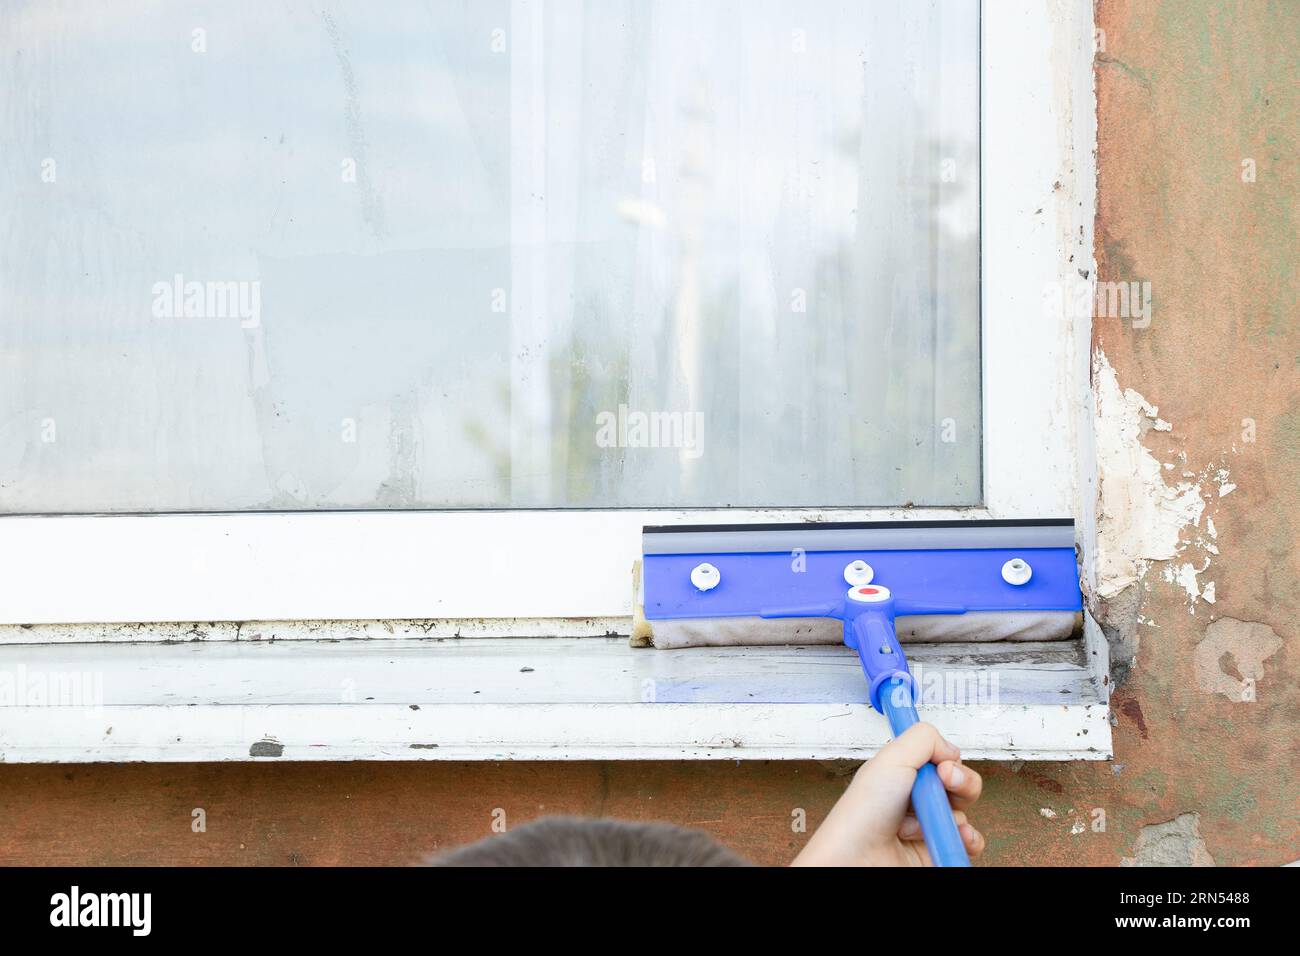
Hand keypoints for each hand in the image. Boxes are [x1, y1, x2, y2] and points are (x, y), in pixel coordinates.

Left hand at [791, 722, 984, 865]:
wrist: (859, 859)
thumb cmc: (863, 814)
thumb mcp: (891, 758)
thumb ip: (924, 739)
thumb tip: (951, 748)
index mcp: (902, 773)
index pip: (941, 760)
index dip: (948, 761)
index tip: (943, 767)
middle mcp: (915, 798)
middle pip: (959, 784)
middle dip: (960, 783)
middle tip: (945, 786)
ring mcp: (927, 825)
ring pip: (964, 812)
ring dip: (953, 815)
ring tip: (930, 823)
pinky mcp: (937, 849)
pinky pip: (968, 842)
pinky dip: (966, 840)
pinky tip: (955, 838)